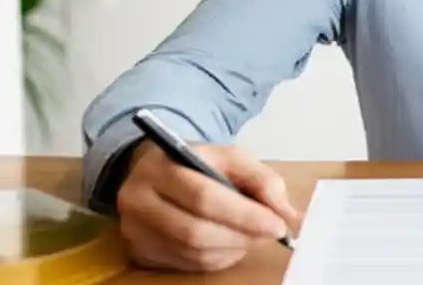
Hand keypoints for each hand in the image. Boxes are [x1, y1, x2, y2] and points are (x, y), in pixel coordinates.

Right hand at [116, 141, 300, 271]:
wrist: (154, 171)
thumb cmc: (198, 163)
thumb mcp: (231, 157)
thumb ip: (262, 179)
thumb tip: (287, 214)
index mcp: (161, 166)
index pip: (204, 196)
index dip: (244, 215)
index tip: (276, 224)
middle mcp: (138, 198)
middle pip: (195, 231)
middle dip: (241, 236)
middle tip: (270, 234)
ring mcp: (135, 229)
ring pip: (192, 252)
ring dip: (232, 249)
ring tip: (252, 236)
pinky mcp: (139, 251)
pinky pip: (186, 264)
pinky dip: (217, 258)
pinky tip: (231, 244)